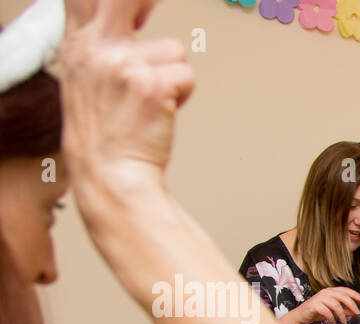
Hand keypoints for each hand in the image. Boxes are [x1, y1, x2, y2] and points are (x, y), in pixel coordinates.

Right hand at [60, 0, 195, 195]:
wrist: (110, 175)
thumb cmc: (105, 134)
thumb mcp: (86, 78)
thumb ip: (102, 44)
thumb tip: (134, 17)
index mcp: (77, 45)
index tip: (142, 5)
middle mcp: (95, 48)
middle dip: (145, 0)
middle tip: (153, 9)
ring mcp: (123, 64)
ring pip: (174, 50)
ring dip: (173, 76)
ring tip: (152, 102)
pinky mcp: (151, 84)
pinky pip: (186, 75)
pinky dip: (184, 95)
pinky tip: (162, 113)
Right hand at [288, 287, 359, 323]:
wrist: (302, 316)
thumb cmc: (318, 312)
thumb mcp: (334, 311)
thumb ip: (344, 310)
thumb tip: (356, 313)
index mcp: (331, 291)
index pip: (345, 290)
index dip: (355, 295)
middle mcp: (326, 292)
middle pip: (342, 296)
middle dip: (352, 305)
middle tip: (357, 314)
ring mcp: (319, 298)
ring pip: (335, 304)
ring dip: (342, 315)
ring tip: (344, 322)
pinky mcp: (314, 305)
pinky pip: (326, 311)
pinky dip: (332, 318)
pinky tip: (333, 323)